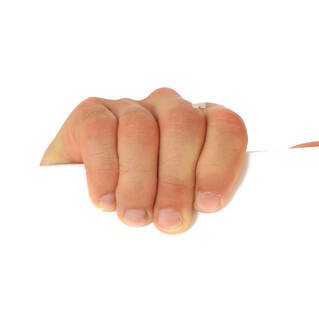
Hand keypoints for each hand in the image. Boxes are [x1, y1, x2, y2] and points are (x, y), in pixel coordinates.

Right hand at [41, 87, 247, 231]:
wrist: (82, 191)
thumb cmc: (145, 200)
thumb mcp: (176, 199)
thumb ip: (194, 198)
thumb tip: (193, 221)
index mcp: (204, 122)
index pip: (226, 127)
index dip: (220, 164)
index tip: (208, 204)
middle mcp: (170, 106)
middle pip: (184, 127)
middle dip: (177, 180)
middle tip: (169, 222)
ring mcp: (131, 106)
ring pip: (140, 130)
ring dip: (140, 180)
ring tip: (136, 217)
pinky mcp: (91, 112)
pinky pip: (100, 131)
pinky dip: (104, 170)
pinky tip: (106, 200)